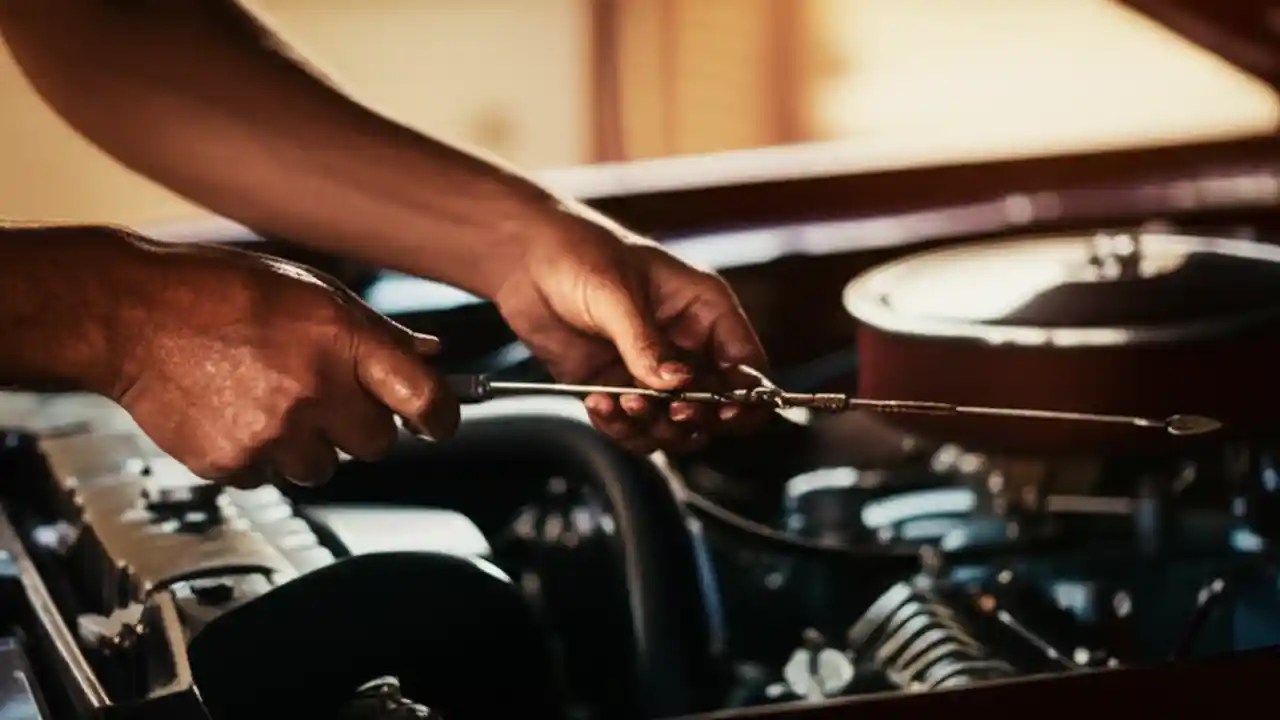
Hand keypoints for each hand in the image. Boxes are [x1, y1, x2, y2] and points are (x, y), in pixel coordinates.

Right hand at [111, 241, 455, 486]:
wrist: (132, 315)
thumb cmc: (218, 292)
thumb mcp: (311, 291)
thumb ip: (375, 331)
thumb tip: (428, 355)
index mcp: (343, 339)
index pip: (425, 399)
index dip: (439, 417)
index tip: (436, 423)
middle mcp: (316, 388)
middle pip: (378, 444)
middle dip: (360, 426)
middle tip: (325, 398)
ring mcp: (275, 431)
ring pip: (326, 468)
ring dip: (309, 445)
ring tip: (271, 401)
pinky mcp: (236, 462)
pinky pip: (272, 477)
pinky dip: (261, 455)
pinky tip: (238, 413)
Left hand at [493, 213, 768, 453]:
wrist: (523, 258)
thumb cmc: (579, 252)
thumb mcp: (616, 293)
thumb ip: (646, 342)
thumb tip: (676, 382)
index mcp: (703, 311)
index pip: (745, 363)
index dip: (745, 393)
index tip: (725, 410)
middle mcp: (684, 346)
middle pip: (714, 405)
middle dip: (695, 416)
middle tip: (671, 411)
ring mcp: (650, 371)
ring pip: (672, 424)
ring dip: (652, 425)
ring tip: (622, 402)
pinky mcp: (615, 388)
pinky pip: (630, 426)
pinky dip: (618, 426)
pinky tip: (598, 403)